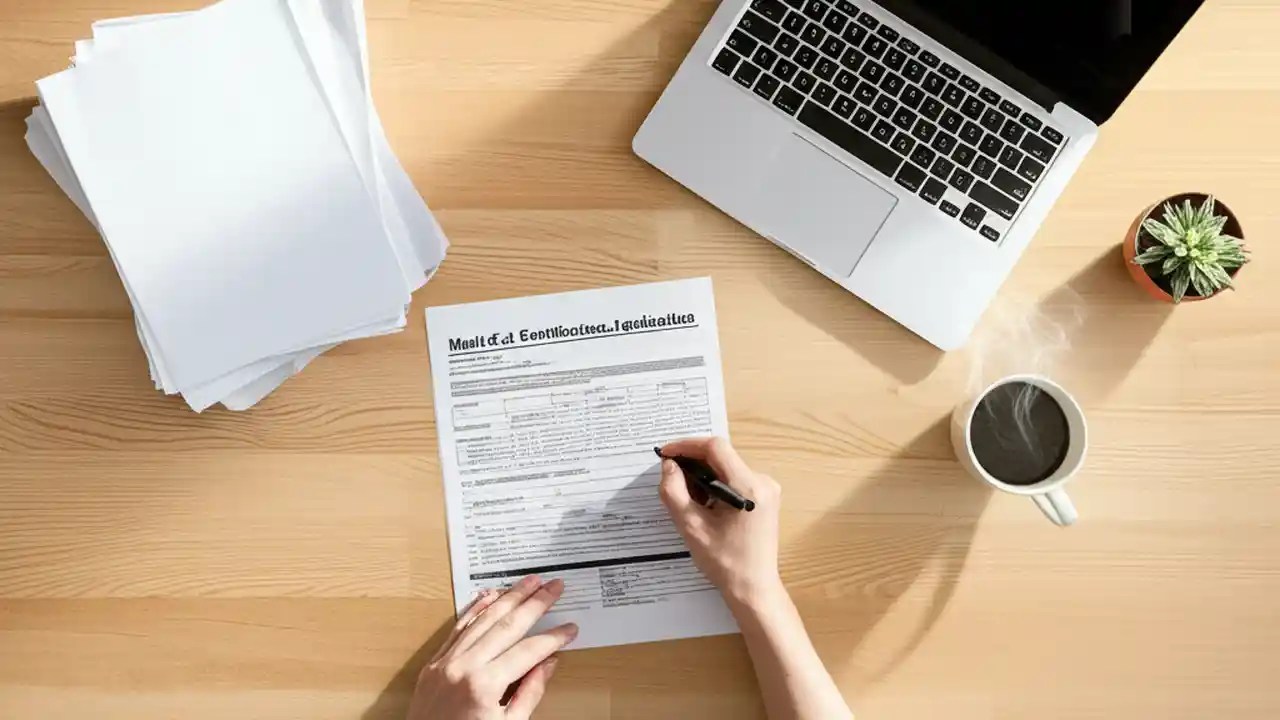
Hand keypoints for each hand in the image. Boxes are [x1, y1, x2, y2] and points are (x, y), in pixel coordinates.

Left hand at [408, 575, 577, 719]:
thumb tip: (547, 663)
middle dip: (535, 603)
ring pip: (482, 619)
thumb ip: (529, 694)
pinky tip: (490, 594)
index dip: (553, 638)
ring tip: (529, 582)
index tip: (570, 629)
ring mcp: (446, 662)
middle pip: (508, 625)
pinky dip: (475, 609)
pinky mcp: (433, 663)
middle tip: (554, 587)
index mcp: (485, 686)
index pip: (529, 651)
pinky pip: (458, 628)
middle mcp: (463, 667)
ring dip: (508, 597)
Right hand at [658, 437, 783, 608]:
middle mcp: (763, 481)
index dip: (687, 446)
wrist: (753, 587)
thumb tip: (668, 466)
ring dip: (703, 474)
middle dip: (693, 461)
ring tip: (686, 495)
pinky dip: (715, 483)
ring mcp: (767, 488)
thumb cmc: (723, 562)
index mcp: (748, 487)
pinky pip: (735, 478)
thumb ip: (674, 492)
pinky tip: (703, 503)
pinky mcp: (765, 497)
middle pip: (722, 456)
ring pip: (727, 467)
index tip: (665, 455)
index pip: (715, 448)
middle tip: (670, 476)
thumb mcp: (691, 526)